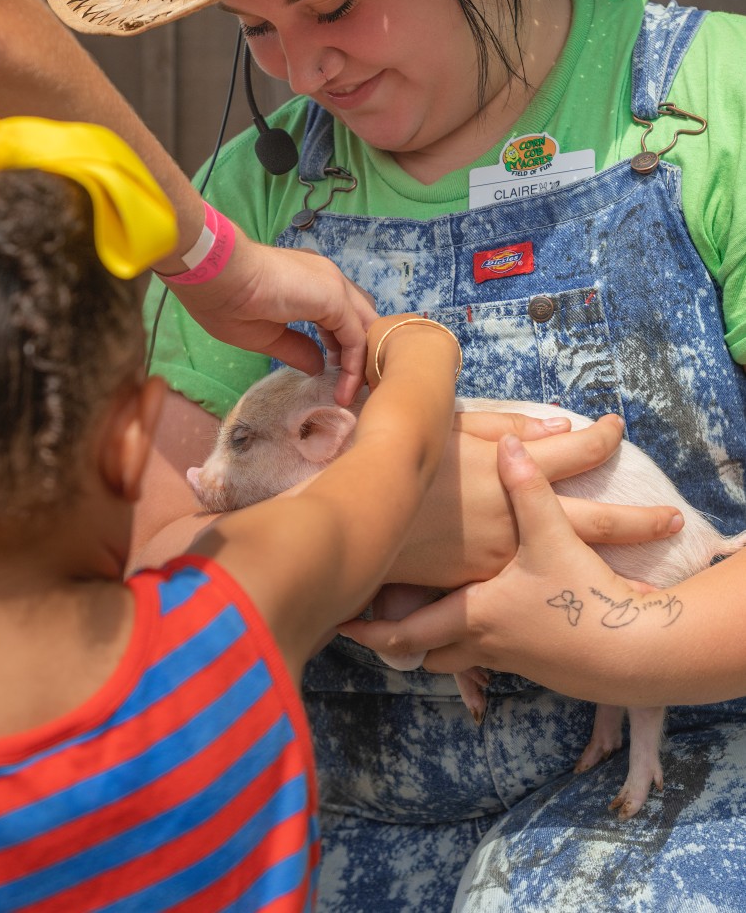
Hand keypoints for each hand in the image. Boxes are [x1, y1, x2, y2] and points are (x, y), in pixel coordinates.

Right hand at [169, 238, 375, 405]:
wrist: (215, 276)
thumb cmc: (226, 301)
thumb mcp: (265, 335)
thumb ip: (296, 348)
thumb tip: (318, 366)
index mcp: (307, 281)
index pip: (341, 312)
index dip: (341, 344)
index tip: (332, 373)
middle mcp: (326, 278)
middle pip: (361, 318)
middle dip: (360, 352)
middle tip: (351, 385)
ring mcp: (333, 285)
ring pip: (364, 327)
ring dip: (361, 362)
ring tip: (351, 394)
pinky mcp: (335, 297)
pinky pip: (356, 338)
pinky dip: (354, 366)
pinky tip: (344, 390)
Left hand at [339, 434, 646, 689]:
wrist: (633, 653)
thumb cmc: (583, 598)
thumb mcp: (553, 537)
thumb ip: (528, 488)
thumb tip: (511, 443)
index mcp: (475, 611)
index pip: (408, 630)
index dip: (372, 631)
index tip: (342, 627)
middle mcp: (483, 639)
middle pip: (425, 650)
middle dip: (396, 642)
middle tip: (366, 630)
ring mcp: (509, 657)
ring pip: (454, 656)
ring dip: (434, 645)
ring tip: (414, 625)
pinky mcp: (535, 663)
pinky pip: (486, 657)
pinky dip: (470, 644)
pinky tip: (479, 625)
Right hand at [393, 412, 682, 586]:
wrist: (353, 507)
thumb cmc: (401, 456)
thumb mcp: (453, 431)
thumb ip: (508, 431)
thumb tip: (558, 429)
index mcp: (512, 469)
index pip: (578, 449)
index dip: (604, 437)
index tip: (618, 429)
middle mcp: (517, 515)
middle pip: (597, 519)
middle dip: (640, 520)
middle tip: (673, 520)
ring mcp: (501, 554)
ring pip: (568, 561)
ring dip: (608, 567)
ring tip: (645, 583)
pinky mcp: (477, 580)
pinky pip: (524, 582)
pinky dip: (550, 587)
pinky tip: (569, 597)